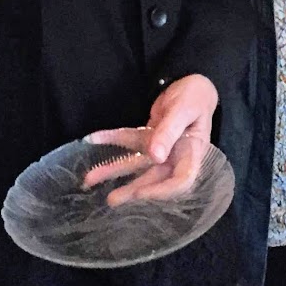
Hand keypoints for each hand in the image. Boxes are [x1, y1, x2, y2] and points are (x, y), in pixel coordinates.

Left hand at [83, 75, 218, 204]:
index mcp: (191, 153)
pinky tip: (92, 139)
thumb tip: (156, 157)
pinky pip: (128, 141)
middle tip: (111, 200)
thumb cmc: (195, 97)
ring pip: (136, 163)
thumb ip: (169, 132)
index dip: (161, 191)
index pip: (181, 181)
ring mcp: (160, 148)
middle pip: (153, 178)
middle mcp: (175, 156)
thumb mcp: (183, 110)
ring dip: (113, 170)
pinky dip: (111, 139)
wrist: (192, 85)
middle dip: (132, 190)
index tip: (140, 193)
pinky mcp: (148, 137)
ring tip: (90, 180)